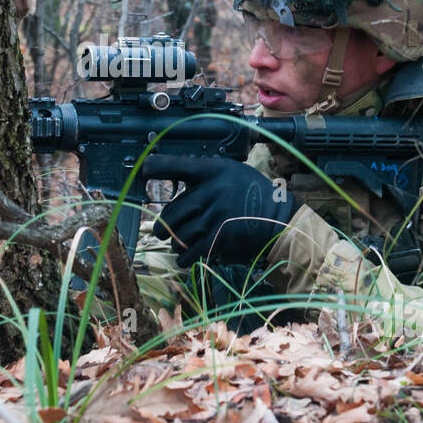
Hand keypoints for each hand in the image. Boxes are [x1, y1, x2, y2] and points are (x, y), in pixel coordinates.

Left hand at [142, 155, 300, 266]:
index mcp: (215, 171)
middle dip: (162, 225)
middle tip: (159, 230)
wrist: (279, 220)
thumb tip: (179, 186)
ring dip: (174, 242)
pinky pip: (192, 250)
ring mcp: (216, 215)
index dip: (158, 166)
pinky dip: (185, 257)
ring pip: (179, 233)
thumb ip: (209, 177)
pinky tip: (185, 258)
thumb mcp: (234, 174)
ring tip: (176, 244)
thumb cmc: (255, 195)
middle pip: (172, 210)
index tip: (144, 169)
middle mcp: (212, 190)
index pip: (180, 165)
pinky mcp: (220, 237)